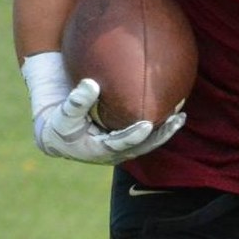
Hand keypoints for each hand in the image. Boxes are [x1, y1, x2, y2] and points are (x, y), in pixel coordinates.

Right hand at [23, 53, 184, 164]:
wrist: (58, 135)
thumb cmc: (60, 123)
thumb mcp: (63, 114)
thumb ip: (77, 101)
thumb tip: (91, 85)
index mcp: (98, 150)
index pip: (120, 144)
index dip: (134, 136)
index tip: (147, 125)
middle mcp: (114, 153)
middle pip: (143, 146)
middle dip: (161, 135)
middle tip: (177, 120)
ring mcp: (122, 149)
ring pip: (149, 142)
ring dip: (165, 130)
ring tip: (181, 115)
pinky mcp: (127, 142)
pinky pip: (147, 136)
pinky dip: (160, 125)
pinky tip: (173, 108)